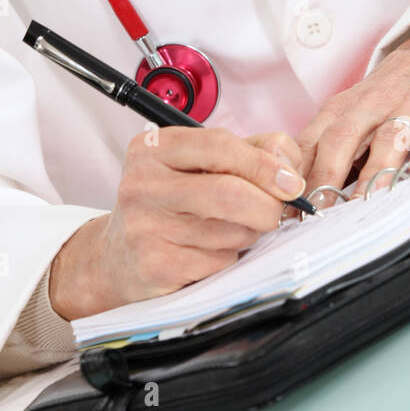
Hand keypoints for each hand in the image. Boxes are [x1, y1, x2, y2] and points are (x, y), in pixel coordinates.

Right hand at [48, 127, 304, 319]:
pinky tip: (211, 254)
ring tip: (233, 232)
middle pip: (229, 192)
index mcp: (152, 148)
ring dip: (248, 235)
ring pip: (231, 231)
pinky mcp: (155, 265)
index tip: (292, 182)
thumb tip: (290, 167)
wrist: (117, 258)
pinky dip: (229, 259)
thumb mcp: (195, 167)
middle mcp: (142, 184)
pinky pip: (219, 262)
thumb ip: (245, 154)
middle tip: (276, 214)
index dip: (265, 164)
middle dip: (267, 206)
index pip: (219, 145)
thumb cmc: (168, 207)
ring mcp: (144, 226)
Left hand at [292, 16, 409, 204]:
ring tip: (364, 208)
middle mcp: (369, 106)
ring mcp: (408, 106)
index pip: (309, 143)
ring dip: (374, 176)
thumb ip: (326, 153)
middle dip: (327, 176)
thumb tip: (300, 204)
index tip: (289, 209)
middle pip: (341, 139)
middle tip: (320, 212)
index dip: (297, 176)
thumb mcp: (349, 115)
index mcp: (339, 110)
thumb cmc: (385, 98)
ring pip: (387, 142)